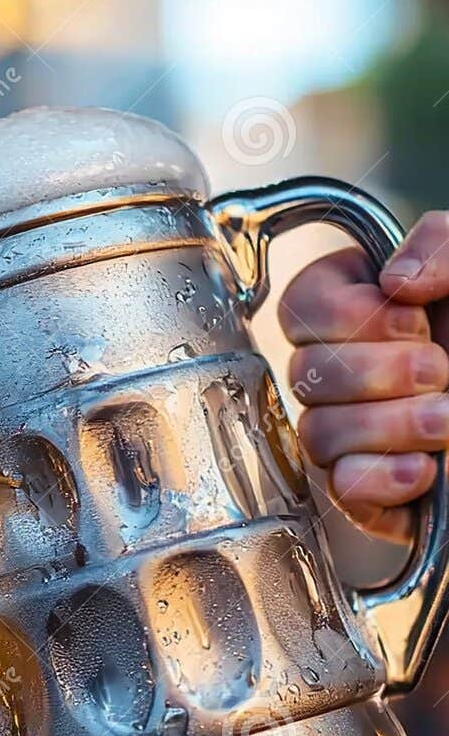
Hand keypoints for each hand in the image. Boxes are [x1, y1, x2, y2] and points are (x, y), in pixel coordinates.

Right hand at [280, 210, 448, 540]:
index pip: (301, 304)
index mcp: (369, 310)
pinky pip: (341, 486)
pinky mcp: (370, 491)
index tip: (411, 319)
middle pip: (305, 373)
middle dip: (380, 372)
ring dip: (391, 425)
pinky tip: (427, 469)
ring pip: (318, 432)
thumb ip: (444, 244)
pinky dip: (383, 477)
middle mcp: (352, 373)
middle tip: (442, 370)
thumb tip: (394, 278)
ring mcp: (355, 435)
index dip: (343, 314)